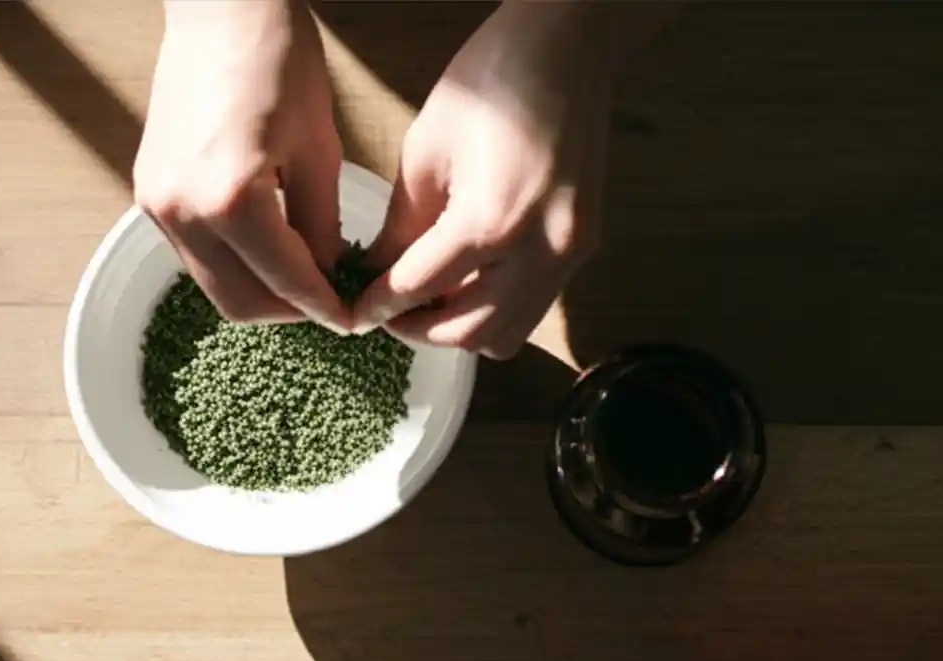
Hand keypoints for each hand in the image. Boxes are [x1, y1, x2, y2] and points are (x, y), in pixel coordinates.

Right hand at [134, 0, 348, 330]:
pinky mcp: (148, 192)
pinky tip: (267, 243)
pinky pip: (194, 253)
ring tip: (302, 273)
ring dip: (259, 290)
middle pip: (239, 303)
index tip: (352, 318)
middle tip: (329, 301)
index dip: (326, 309)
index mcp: (230, 200)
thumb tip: (329, 276)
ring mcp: (157, 204)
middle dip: (290, 312)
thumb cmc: (277, 60)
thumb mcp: (320, 149)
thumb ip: (324, 225)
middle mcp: (182, 211)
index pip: (286, 284)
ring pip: (213, 284)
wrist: (219, 8)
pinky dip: (232, 262)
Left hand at [353, 3, 615, 357]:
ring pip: (506, 333)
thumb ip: (402, 225)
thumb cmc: (491, 81)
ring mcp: (570, 252)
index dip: (379, 305)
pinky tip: (469, 282)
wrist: (567, 46)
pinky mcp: (585, 246)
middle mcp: (540, 249)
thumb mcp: (425, 151)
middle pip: (467, 331)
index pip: (421, 288)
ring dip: (460, 329)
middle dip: (419, 329)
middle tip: (388, 312)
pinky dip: (495, 310)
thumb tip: (379, 273)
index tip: (356, 312)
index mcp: (491, 219)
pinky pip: (533, 307)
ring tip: (428, 303)